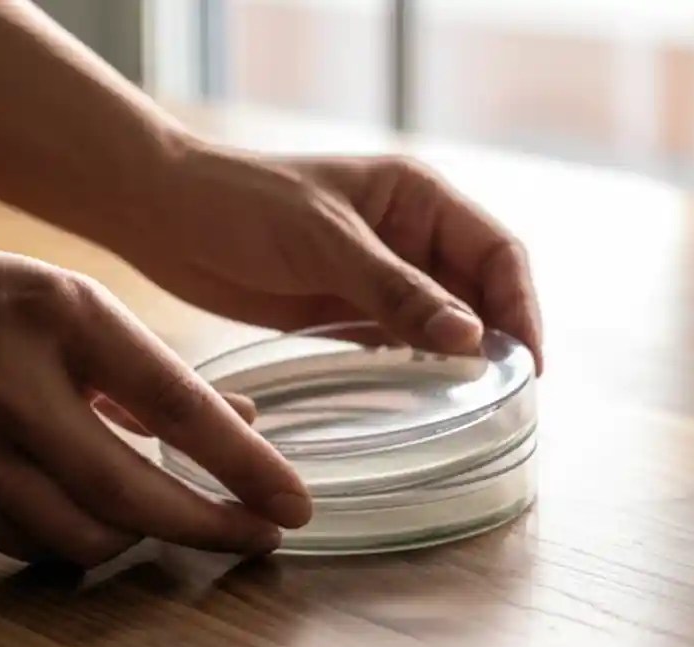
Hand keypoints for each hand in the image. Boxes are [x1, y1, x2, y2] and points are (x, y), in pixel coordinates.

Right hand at [0, 220, 310, 565]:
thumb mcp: (66, 300)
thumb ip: (149, 371)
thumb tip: (243, 423)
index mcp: (59, 316)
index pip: (176, 406)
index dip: (245, 466)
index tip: (294, 504)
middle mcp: (13, 389)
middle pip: (134, 495)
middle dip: (212, 528)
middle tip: (260, 539)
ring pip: (86, 537)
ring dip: (146, 537)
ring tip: (180, 517)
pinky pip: (33, 547)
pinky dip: (82, 539)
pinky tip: (102, 516)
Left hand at [124, 152, 542, 370]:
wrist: (164, 216)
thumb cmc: (242, 203)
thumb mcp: (326, 241)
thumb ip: (397, 290)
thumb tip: (474, 338)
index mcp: (418, 196)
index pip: (498, 250)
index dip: (522, 304)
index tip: (529, 362)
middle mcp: (410, 235)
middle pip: (481, 290)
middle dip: (501, 335)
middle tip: (511, 396)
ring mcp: (381, 275)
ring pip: (446, 320)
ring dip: (465, 356)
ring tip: (481, 404)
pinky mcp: (348, 310)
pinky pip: (403, 341)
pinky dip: (422, 367)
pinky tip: (428, 397)